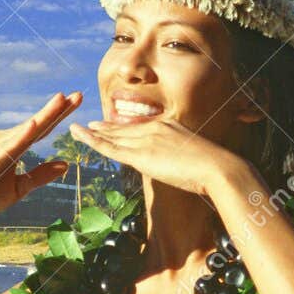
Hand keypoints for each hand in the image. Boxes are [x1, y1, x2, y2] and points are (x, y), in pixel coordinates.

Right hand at [0, 91, 80, 223]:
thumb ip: (39, 176)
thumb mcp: (17, 189)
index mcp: (12, 147)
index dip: (60, 116)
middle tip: (79, 95)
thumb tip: (66, 163)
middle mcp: (3, 142)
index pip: (41, 130)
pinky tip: (34, 124)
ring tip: (60, 100)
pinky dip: (20, 135)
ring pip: (23, 131)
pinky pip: (5, 148)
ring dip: (42, 115)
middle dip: (57, 110)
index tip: (79, 100)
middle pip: (35, 125)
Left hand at [67, 116, 244, 197]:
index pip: (138, 127)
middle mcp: (154, 128)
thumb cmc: (211, 167)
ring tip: (77, 130)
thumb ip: (178, 156)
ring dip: (93, 133)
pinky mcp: (141, 155)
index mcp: (167, 126)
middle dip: (104, 128)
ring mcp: (146, 140)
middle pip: (123, 129)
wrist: (217, 167)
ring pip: (113, 136)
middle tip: (88, 126)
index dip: (122, 127)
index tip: (111, 126)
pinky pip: (110, 147)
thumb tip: (173, 163)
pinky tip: (80, 136)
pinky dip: (92, 140)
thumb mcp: (192, 156)